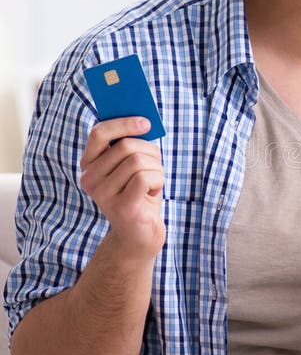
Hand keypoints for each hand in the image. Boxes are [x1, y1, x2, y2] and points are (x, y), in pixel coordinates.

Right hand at [80, 117, 165, 260]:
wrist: (140, 235)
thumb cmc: (140, 195)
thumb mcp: (134, 165)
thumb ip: (133, 144)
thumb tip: (144, 119)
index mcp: (90, 165)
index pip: (99, 134)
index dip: (123, 123)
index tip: (146, 122)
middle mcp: (90, 179)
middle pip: (125, 147)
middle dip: (150, 152)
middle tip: (156, 166)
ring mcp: (103, 194)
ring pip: (138, 161)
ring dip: (156, 169)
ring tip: (153, 183)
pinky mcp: (121, 207)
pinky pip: (145, 178)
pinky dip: (158, 181)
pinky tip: (153, 193)